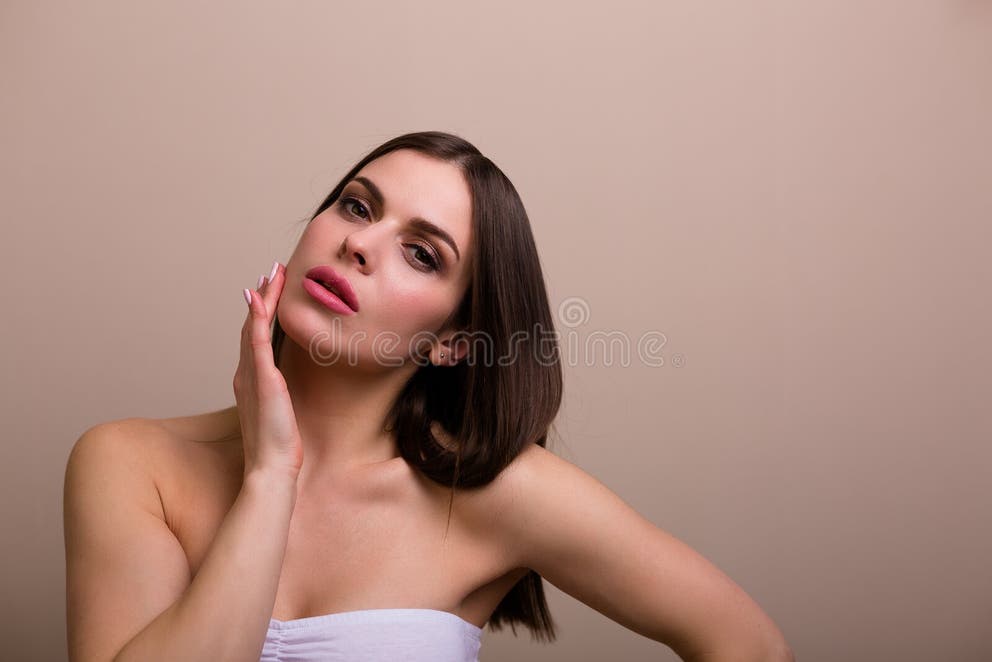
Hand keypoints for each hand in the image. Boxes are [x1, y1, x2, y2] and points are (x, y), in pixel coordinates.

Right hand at [234, 261, 302, 480]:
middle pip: (252, 326)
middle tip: (271, 271)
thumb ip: (279, 396)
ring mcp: (251, 375)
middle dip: (262, 296)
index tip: (271, 290)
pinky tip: (260, 298)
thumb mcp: (280, 414)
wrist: (272, 468)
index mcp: (251, 381)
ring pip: (254, 327)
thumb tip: (285, 387)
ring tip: (271, 274)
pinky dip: (258, 318)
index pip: (256, 338)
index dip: (262, 312)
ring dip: (262, 298)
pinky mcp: (261, 379)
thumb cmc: (278, 447)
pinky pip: (257, 341)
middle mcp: (246, 374)